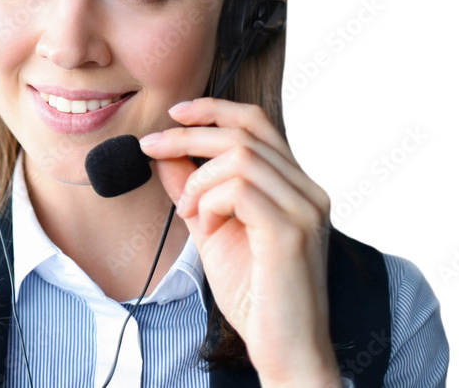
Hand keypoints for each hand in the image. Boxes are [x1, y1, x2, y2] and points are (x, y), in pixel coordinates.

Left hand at [139, 97, 340, 386]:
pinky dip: (209, 202)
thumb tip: (164, 153)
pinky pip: (239, 189)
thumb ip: (193, 190)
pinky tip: (205, 227)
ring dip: (198, 180)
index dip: (214, 109)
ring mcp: (304, 209)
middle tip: (150, 147)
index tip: (175, 113)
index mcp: (294, 185)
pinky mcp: (291, 232)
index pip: (257, 122)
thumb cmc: (254, 295)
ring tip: (189, 213)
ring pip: (239, 157)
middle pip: (244, 132)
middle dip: (187, 135)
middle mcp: (307, 190)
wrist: (285, 349)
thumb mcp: (212, 231)